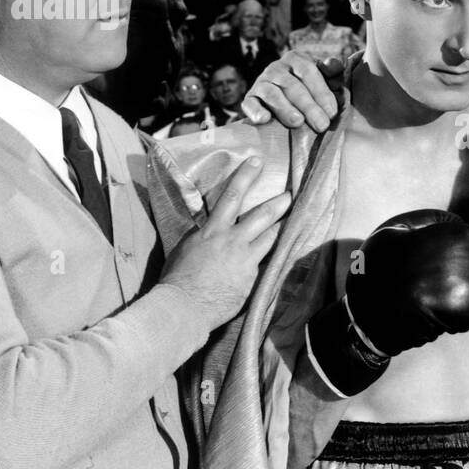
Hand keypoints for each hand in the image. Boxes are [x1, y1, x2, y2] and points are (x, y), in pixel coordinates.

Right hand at [159, 157, 292, 331]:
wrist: (185, 307)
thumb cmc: (178, 279)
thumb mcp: (187, 249)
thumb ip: (203, 237)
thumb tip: (210, 232)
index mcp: (212, 231)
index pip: (231, 197)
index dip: (245, 177)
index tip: (257, 161)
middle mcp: (232, 241)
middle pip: (262, 216)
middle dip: (278, 203)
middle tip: (290, 195)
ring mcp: (245, 260)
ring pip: (270, 239)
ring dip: (281, 230)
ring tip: (291, 224)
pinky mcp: (252, 278)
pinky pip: (266, 265)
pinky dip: (269, 260)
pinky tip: (277, 259)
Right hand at [242, 50, 342, 131]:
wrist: (283, 102)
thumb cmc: (309, 90)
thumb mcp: (322, 79)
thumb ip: (331, 73)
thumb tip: (336, 64)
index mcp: (296, 59)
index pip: (309, 71)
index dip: (321, 92)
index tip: (332, 112)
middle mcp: (276, 68)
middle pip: (292, 85)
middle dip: (308, 106)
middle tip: (322, 125)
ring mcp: (260, 82)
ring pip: (271, 94)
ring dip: (285, 108)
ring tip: (298, 122)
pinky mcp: (249, 99)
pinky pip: (249, 104)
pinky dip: (256, 111)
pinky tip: (265, 120)